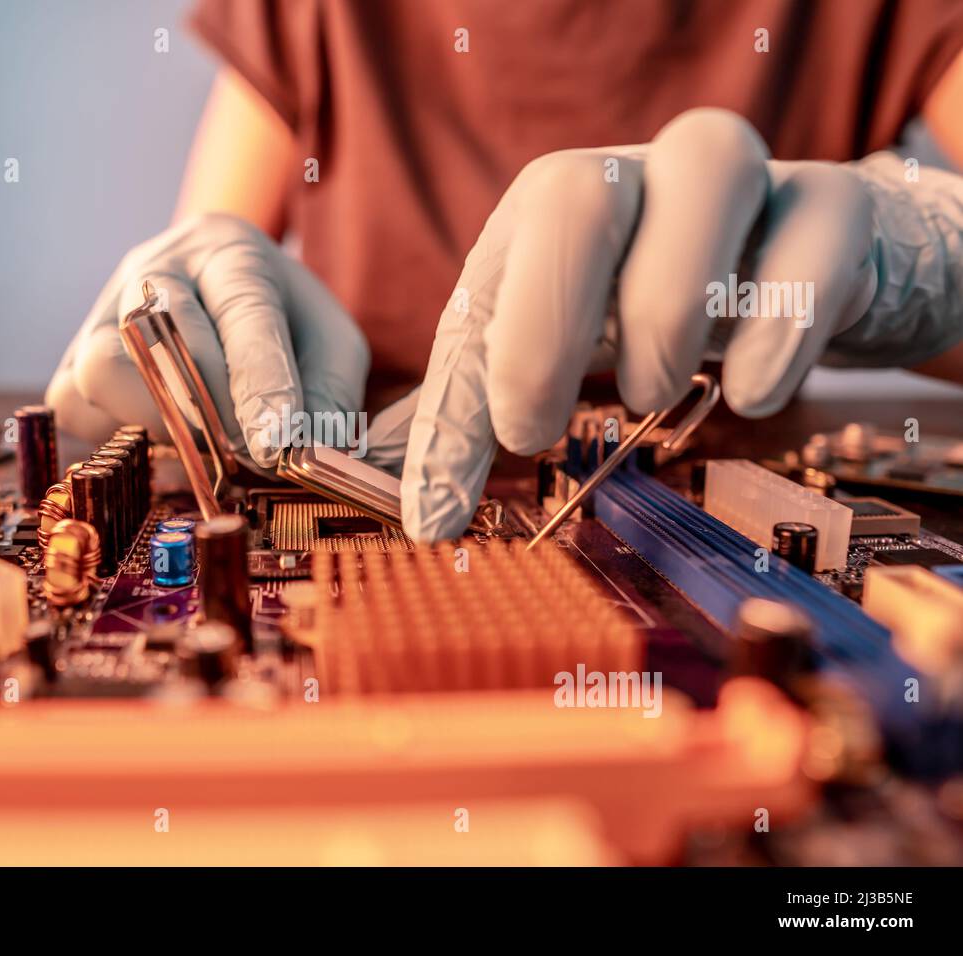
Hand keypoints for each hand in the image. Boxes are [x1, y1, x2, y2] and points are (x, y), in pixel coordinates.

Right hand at [46, 212, 369, 469]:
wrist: (230, 295)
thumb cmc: (287, 323)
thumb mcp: (332, 346)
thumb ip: (329, 396)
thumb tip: (310, 455)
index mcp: (230, 250)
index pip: (242, 312)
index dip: (257, 383)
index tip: (274, 444)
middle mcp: (155, 267)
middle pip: (154, 337)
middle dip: (206, 411)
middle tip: (247, 456)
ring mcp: (103, 307)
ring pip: (101, 372)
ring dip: (159, 423)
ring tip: (206, 442)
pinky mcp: (74, 353)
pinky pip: (74, 403)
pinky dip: (118, 431)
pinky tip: (163, 432)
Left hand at [375, 108, 962, 540]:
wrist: (797, 259)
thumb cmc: (649, 307)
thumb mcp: (559, 350)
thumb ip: (482, 411)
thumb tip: (419, 504)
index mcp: (543, 215)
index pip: (479, 304)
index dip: (450, 414)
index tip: (438, 514)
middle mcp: (631, 175)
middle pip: (574, 199)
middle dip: (542, 332)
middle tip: (536, 433)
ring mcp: (737, 178)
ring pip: (702, 179)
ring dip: (665, 316)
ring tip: (654, 395)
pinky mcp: (831, 206)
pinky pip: (811, 239)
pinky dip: (778, 327)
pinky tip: (750, 391)